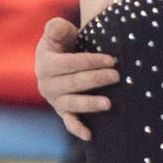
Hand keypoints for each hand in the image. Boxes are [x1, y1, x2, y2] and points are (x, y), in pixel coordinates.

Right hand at [35, 16, 119, 141]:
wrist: (59, 57)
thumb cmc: (63, 41)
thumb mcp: (58, 31)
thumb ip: (55, 27)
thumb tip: (56, 27)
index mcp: (46, 64)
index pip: (69, 63)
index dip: (90, 61)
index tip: (111, 59)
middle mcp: (47, 84)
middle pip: (73, 83)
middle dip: (96, 79)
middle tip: (117, 76)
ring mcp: (54, 100)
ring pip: (72, 104)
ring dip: (90, 104)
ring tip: (109, 104)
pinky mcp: (61, 110)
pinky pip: (68, 122)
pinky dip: (77, 129)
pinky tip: (90, 135)